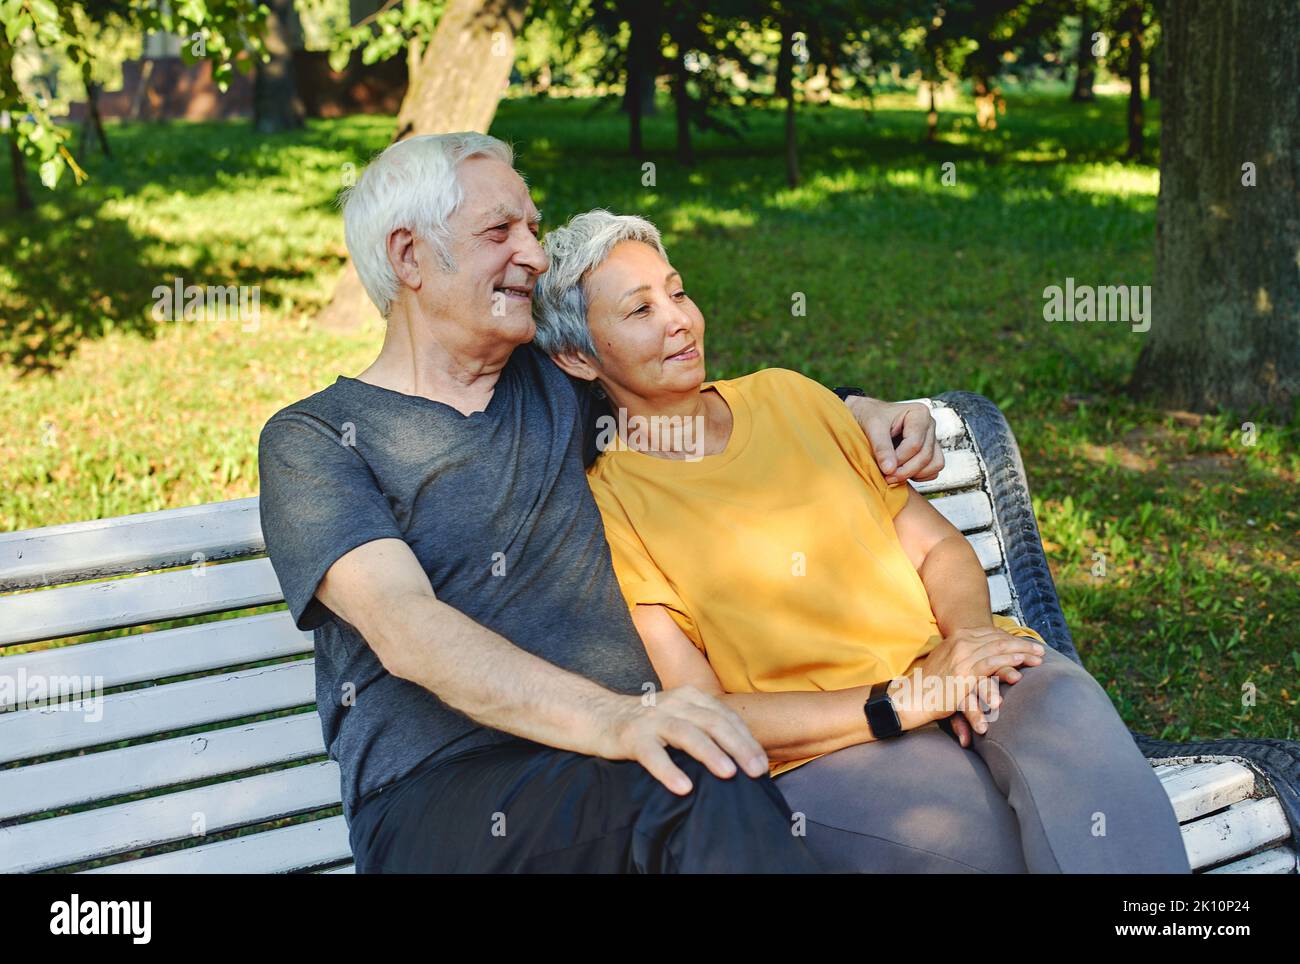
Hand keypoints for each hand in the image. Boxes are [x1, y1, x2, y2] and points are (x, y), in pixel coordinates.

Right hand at [599, 685, 768, 794]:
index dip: (747, 739)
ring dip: (710, 753)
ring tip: (729, 773)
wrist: (601, 717)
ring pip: (687, 734)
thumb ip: (706, 728)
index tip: (762, 763)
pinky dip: (669, 771)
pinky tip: (684, 788)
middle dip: (739, 746)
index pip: (726, 717)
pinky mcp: (632, 736)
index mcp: (691, 697)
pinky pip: (653, 755)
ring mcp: (652, 718)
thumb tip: (744, 756)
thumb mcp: (681, 717)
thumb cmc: (650, 725)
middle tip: (757, 770)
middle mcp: (674, 703)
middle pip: (713, 722)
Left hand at [846, 397, 944, 483]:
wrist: (864, 417)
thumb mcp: (872, 427)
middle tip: (888, 476)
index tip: (884, 467)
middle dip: (906, 470)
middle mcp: (928, 425)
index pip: (915, 444)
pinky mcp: (930, 452)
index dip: (899, 459)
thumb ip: (881, 447)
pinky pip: (934, 470)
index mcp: (919, 413)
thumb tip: (889, 469)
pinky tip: (903, 472)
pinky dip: (920, 476)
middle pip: (925, 455)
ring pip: (934, 464)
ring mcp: (931, 439)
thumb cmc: (870, 415)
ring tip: (894, 474)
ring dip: (915, 474)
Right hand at [894, 626, 1044, 731]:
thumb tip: (977, 658)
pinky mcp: (964, 672)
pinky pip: (991, 665)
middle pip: (998, 640)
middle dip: (1022, 645)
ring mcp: (963, 656)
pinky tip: (1020, 667)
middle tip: (1040, 651)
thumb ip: (960, 655)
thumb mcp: (944, 661)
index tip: (1027, 645)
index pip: (991, 634)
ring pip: (999, 650)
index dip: (1011, 639)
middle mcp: (961, 643)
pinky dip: (1007, 664)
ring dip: (1021, 654)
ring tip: (1038, 658)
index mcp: (957, 638)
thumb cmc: (929, 684)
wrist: (912, 696)